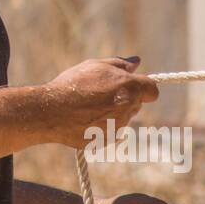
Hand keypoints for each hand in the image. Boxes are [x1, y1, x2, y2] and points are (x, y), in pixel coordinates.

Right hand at [45, 56, 159, 149]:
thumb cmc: (73, 84)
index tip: (132, 85)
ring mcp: (118, 127)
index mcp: (130, 88)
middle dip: (125, 99)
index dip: (144, 88)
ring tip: (87, 105)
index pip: (152, 91)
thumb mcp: (95, 65)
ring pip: (122, 119)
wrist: (52, 111)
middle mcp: (128, 109)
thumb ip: (119, 64)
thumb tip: (136, 62)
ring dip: (112, 112)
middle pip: (136, 104)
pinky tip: (83, 118)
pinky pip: (109, 131)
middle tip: (101, 92)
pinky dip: (101, 126)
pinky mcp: (106, 140)